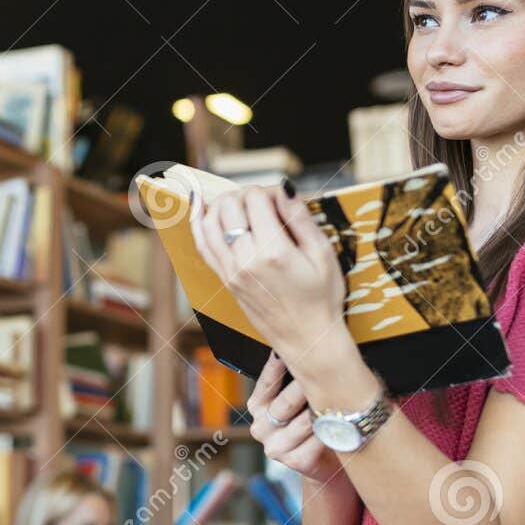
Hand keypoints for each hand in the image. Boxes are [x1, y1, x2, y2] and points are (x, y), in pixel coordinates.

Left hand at [191, 185, 349, 374]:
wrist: (307, 338)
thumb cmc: (322, 298)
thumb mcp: (323, 254)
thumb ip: (300, 218)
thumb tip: (283, 187)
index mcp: (274, 251)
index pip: (255, 198)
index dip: (269, 190)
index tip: (282, 199)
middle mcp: (246, 259)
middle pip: (230, 205)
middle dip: (246, 195)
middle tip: (264, 204)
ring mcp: (231, 271)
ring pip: (210, 221)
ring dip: (223, 205)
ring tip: (241, 207)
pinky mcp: (225, 280)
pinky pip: (203, 245)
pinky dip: (201, 225)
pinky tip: (204, 212)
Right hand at [247, 351, 341, 482]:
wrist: (324, 460)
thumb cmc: (313, 420)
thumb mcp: (299, 399)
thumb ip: (295, 378)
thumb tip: (306, 346)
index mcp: (257, 406)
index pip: (267, 382)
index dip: (280, 365)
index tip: (296, 349)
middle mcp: (261, 427)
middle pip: (286, 403)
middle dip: (309, 385)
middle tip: (327, 369)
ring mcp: (276, 447)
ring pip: (304, 423)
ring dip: (324, 409)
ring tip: (341, 393)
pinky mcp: (295, 462)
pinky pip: (318, 441)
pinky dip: (332, 430)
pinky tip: (342, 420)